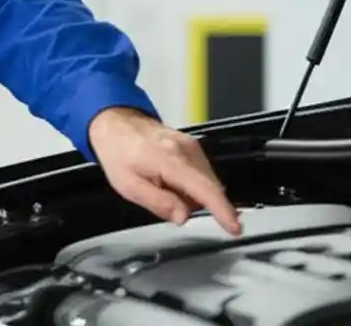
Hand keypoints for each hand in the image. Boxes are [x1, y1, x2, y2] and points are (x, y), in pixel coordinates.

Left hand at [87, 107, 241, 235]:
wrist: (115, 123)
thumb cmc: (118, 152)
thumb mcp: (129, 186)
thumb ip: (159, 203)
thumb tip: (183, 217)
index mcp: (170, 160)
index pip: (206, 190)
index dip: (223, 212)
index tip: (235, 228)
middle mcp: (186, 150)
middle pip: (209, 188)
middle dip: (194, 203)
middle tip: (162, 196)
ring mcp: (191, 145)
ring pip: (207, 182)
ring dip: (191, 193)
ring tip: (161, 184)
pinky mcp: (192, 145)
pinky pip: (201, 173)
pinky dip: (189, 183)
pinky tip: (168, 178)